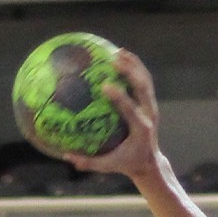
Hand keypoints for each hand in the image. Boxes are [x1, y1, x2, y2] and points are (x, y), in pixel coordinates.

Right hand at [67, 49, 160, 178]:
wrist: (149, 162)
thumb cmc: (127, 163)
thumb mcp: (108, 165)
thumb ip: (89, 162)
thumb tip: (65, 156)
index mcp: (140, 129)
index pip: (131, 110)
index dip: (120, 97)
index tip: (105, 86)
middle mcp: (149, 115)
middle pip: (143, 89)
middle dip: (131, 72)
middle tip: (114, 59)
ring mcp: (151, 108)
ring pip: (146, 81)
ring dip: (134, 65)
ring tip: (118, 51)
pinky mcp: (150, 104)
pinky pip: (144, 82)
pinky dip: (135, 68)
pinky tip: (122, 56)